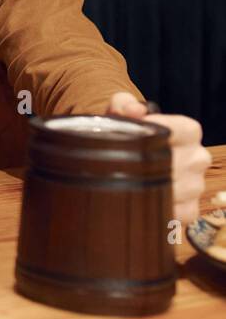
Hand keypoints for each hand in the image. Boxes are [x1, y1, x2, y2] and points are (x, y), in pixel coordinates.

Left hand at [107, 91, 208, 227]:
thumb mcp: (118, 114)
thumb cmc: (124, 135)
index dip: (160, 131)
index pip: (186, 130)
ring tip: (128, 182)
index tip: (135, 134)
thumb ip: (123, 105)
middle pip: (181, 163)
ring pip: (179, 189)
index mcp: (188, 132)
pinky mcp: (191, 209)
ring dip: (151, 187)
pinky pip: (180, 213)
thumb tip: (133, 110)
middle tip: (122, 165)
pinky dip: (160, 210)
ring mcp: (197, 185)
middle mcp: (199, 157)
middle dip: (149, 164)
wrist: (119, 158)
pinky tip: (141, 202)